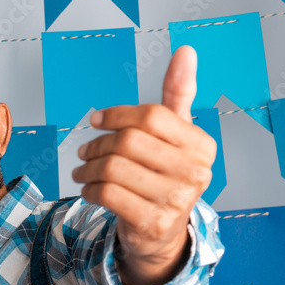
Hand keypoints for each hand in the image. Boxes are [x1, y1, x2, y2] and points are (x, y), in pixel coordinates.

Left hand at [71, 46, 216, 284]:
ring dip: (88, 168)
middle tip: (85, 151)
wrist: (162, 233)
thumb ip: (178, 94)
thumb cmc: (164, 174)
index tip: (95, 120)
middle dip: (98, 144)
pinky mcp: (152, 223)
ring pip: (114, 168)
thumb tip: (186, 51)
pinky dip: (90, 189)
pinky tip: (88, 189)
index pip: (151, 116)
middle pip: (129, 142)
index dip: (117, 115)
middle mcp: (195, 173)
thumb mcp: (175, 135)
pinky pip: (107, 195)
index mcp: (202, 145)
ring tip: (82, 171)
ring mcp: (176, 200)